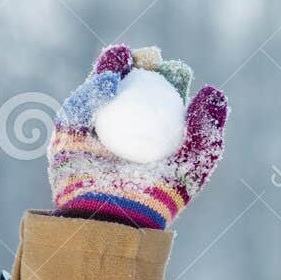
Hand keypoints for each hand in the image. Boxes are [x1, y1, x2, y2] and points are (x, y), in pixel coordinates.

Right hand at [46, 44, 228, 228]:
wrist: (119, 221)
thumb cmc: (161, 197)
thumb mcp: (194, 164)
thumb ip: (206, 128)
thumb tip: (214, 91)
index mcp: (154, 132)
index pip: (161, 96)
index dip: (168, 78)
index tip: (177, 70)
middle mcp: (124, 127)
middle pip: (130, 86)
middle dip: (138, 65)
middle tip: (150, 58)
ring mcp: (94, 128)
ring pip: (101, 89)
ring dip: (113, 68)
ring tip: (125, 58)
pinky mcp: (67, 134)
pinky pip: (77, 107)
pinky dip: (92, 91)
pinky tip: (108, 82)